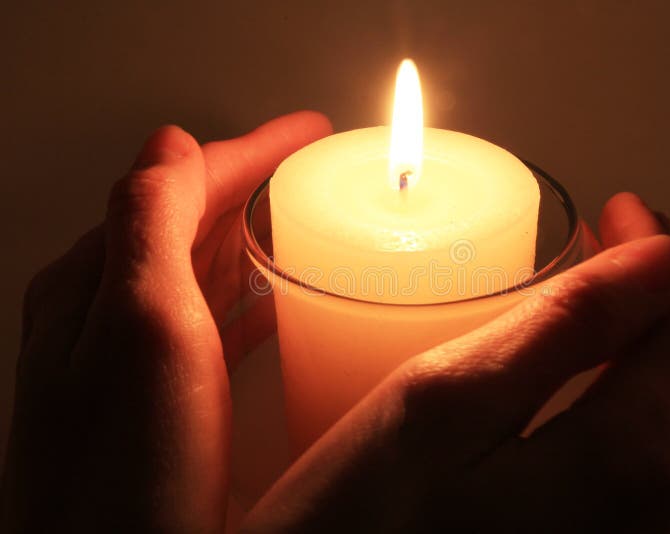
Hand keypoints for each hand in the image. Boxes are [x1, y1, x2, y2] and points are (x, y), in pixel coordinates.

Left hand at [1, 112, 332, 530]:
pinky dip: (250, 296)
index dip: (248, 149)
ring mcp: (137, 357)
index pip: (176, 183)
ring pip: (203, 269)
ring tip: (304, 215)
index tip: (310, 130)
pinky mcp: (165, 398)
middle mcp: (109, 313)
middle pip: (191, 221)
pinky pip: (213, 322)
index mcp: (97, 282)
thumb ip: (152, 225)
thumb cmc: (123, 471)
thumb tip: (172, 144)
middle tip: (315, 165)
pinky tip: (279, 299)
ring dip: (254, 234)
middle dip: (254, 183)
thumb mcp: (141, 329)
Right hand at [240, 194, 669, 532]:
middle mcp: (658, 520)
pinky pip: (630, 471)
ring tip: (583, 308)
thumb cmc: (360, 529)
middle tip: (598, 245)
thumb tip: (657, 261)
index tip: (616, 212)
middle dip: (639, 301)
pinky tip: (567, 396)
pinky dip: (609, 411)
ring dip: (626, 353)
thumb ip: (562, 327)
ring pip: (657, 422)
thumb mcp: (446, 401)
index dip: (649, 253)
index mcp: (631, 463)